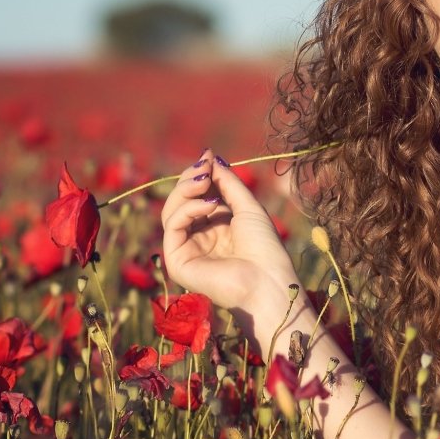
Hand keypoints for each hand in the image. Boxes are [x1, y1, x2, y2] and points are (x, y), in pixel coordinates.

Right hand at [158, 149, 303, 343]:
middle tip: (204, 166)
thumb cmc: (264, 248)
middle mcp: (198, 239)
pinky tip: (209, 205)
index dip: (199, 175)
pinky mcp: (177, 262)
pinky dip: (188, 210)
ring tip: (205, 182)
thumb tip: (210, 157)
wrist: (267, 282)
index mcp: (215, 228)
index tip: (207, 156)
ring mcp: (186, 251)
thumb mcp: (247, 206)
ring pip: (171, 211)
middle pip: (179, 202)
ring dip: (186, 191)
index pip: (196, 197)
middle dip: (189, 179)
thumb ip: (227, 183)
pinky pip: (172, 227)